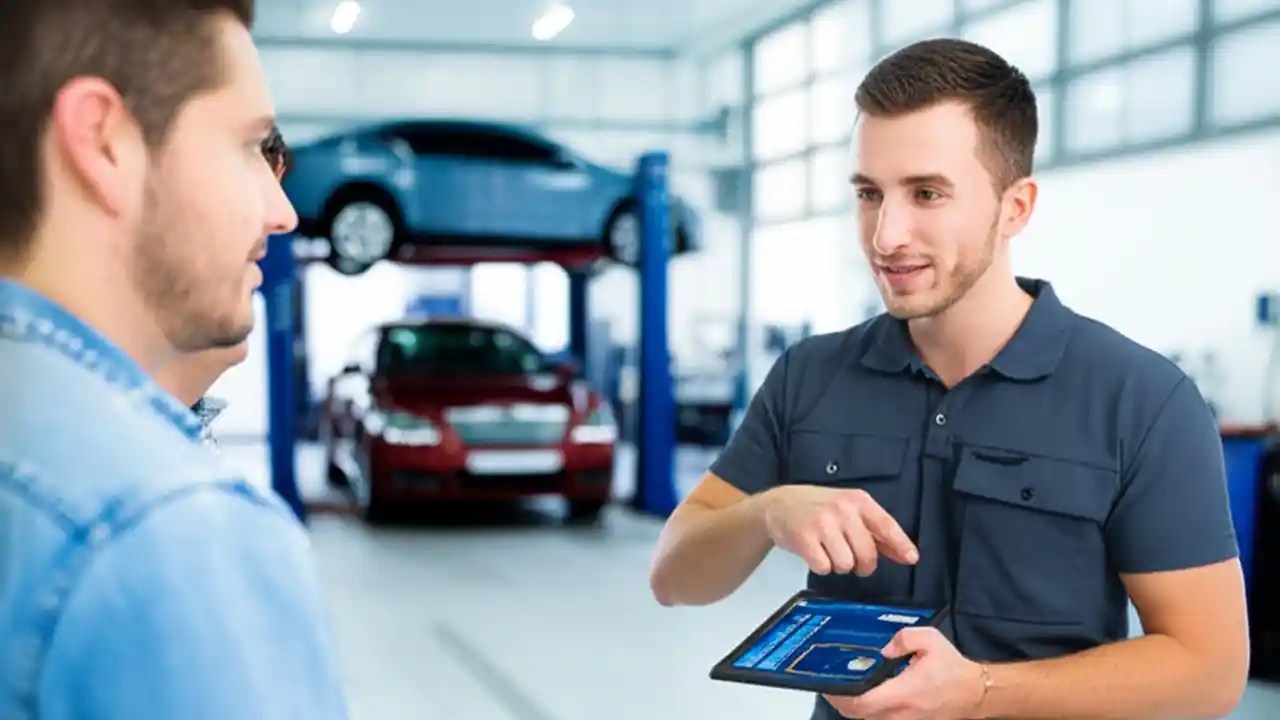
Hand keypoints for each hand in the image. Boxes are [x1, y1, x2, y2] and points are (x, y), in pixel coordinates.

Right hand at [762, 485, 917, 575]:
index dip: (901, 544)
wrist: (779, 504)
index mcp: (857, 500)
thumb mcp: (849, 510)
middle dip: (862, 564)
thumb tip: (905, 554)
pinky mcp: (805, 538)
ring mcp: (822, 524)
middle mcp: (842, 510)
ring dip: (839, 565)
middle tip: (853, 559)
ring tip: (829, 551)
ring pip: (846, 564)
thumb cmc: (817, 507)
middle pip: (867, 554)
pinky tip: (816, 553)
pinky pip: (824, 567)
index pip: (886, 525)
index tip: (911, 558)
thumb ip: (876, 532)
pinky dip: (822, 566)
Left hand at [824, 627, 986, 719]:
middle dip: (840, 699)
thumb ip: (904, 638)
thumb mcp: (931, 640)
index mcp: (903, 694)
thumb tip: (884, 649)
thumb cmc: (953, 669)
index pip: (860, 703)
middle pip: (857, 714)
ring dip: (854, 705)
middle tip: (831, 682)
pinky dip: (868, 709)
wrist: (975, 694)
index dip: (839, 695)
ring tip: (846, 685)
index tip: (827, 683)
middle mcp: (900, 714)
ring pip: (867, 719)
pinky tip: (866, 694)